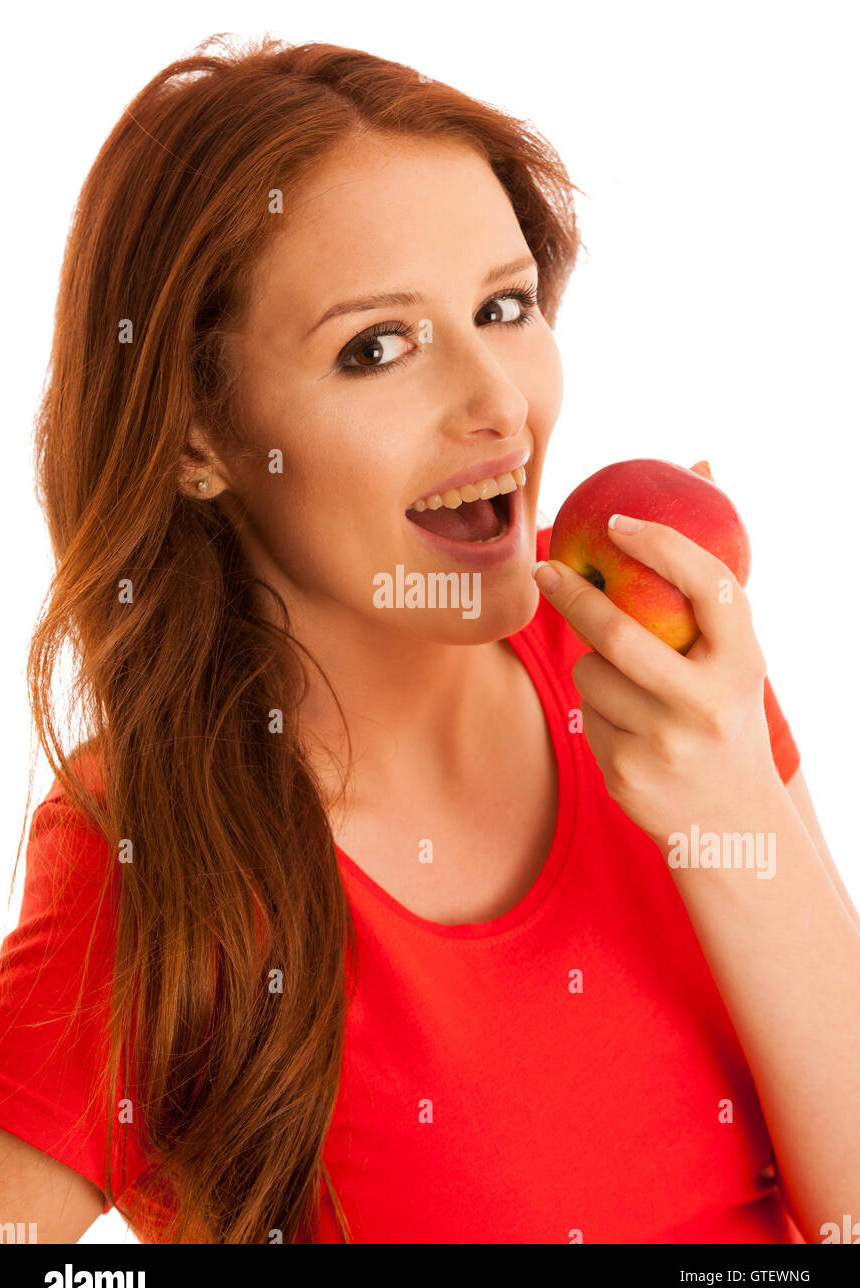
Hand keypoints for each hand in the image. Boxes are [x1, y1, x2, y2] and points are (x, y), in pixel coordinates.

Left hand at [533, 462, 782, 847]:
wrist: (732, 823)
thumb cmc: (726, 713)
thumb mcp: (737, 655)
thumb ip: (712, 579)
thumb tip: (700, 464)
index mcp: (743, 664)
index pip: (708, 588)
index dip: (662, 546)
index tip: (619, 522)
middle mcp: (707, 704)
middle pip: (620, 635)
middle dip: (573, 596)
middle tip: (545, 571)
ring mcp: (666, 745)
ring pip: (592, 677)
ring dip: (594, 668)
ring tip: (633, 691)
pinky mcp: (629, 775)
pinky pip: (586, 715)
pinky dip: (596, 709)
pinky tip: (631, 731)